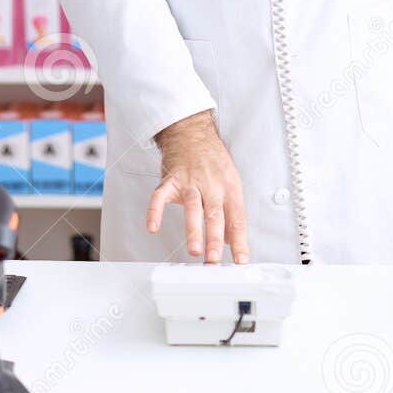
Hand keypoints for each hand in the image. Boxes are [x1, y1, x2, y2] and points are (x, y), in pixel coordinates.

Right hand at [146, 110, 249, 263]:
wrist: (191, 132)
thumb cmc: (212, 158)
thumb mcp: (230, 182)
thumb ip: (230, 212)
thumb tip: (232, 240)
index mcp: (229, 187)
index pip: (237, 218)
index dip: (239, 241)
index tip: (240, 260)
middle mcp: (211, 184)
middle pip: (215, 214)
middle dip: (215, 239)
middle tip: (214, 258)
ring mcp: (190, 181)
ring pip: (192, 207)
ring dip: (193, 230)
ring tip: (195, 250)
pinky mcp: (171, 179)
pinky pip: (160, 196)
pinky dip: (155, 212)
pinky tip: (153, 227)